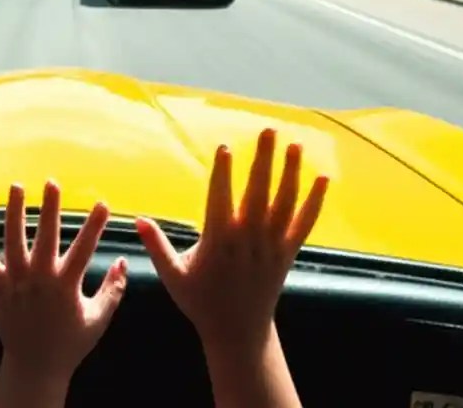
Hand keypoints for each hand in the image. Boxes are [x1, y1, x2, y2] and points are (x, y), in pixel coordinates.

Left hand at [0, 181, 127, 401]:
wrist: (35, 366)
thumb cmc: (71, 343)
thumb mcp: (99, 319)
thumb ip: (114, 289)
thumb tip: (124, 261)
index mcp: (66, 286)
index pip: (83, 249)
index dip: (94, 225)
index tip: (102, 203)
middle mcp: (39, 280)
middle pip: (45, 237)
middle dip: (49, 208)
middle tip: (52, 182)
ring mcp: (15, 282)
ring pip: (12, 241)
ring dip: (14, 212)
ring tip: (16, 186)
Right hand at [136, 128, 328, 349]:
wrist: (238, 331)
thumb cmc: (201, 301)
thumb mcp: (173, 276)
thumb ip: (157, 246)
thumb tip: (139, 220)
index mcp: (219, 241)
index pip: (221, 198)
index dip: (223, 172)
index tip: (225, 148)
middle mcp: (248, 239)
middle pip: (258, 192)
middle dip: (264, 160)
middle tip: (268, 131)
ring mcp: (271, 246)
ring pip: (284, 203)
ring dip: (291, 172)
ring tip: (294, 145)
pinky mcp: (287, 254)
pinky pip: (304, 224)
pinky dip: (315, 202)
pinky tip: (323, 179)